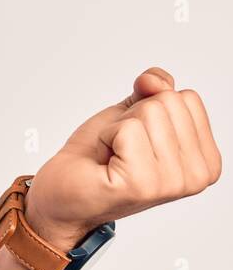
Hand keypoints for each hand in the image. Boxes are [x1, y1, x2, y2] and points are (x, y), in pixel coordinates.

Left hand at [24, 67, 220, 251]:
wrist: (62, 189)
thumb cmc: (99, 155)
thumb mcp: (132, 112)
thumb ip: (154, 89)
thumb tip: (154, 80)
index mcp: (206, 160)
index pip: (188, 98)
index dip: (150, 108)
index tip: (136, 138)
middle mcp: (197, 176)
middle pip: (168, 102)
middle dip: (133, 117)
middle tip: (119, 148)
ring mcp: (172, 183)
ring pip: (148, 112)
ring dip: (118, 129)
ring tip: (112, 156)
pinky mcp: (143, 184)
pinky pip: (127, 129)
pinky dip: (106, 137)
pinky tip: (105, 163)